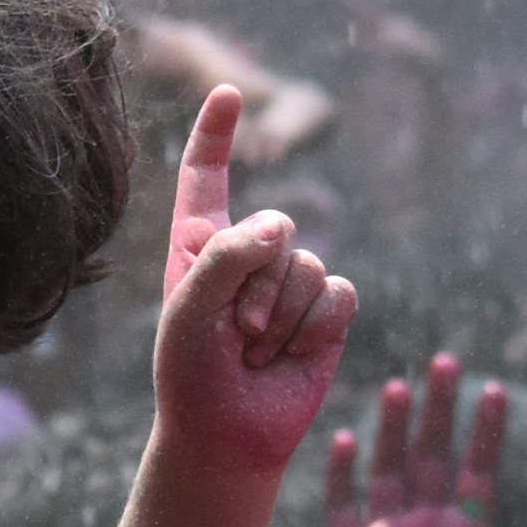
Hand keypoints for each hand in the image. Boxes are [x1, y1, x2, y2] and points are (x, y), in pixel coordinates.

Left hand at [146, 95, 358, 484]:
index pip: (205, 178)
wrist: (228, 435)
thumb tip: (281, 226)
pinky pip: (337, 294)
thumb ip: (226, 257)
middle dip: (254, 286)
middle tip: (233, 336)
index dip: (216, 134)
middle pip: (274, 228)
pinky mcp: (327, 311)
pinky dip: (313, 328)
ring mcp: (291, 280)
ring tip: (256, 351)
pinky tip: (290, 356)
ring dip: (281, 316)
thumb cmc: (192, 373)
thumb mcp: (189, 310)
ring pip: (308, 264)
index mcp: (198, 245)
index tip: (228, 91)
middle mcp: (248, 254)